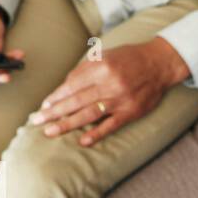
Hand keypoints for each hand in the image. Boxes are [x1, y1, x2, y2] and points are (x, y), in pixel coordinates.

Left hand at [31, 38, 189, 146]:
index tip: (43, 106)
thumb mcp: (105, 55)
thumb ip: (85, 70)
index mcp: (101, 67)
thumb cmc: (129, 58)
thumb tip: (65, 86)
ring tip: (51, 132)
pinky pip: (111, 125)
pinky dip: (97, 134)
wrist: (160, 64)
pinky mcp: (131, 112)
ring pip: (89, 114)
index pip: (72, 84)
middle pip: (76, 100)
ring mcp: (120, 99)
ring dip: (68, 124)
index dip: (56, 96)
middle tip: (37, 121)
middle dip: (54, 112)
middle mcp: (109, 83)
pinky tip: (83, 141)